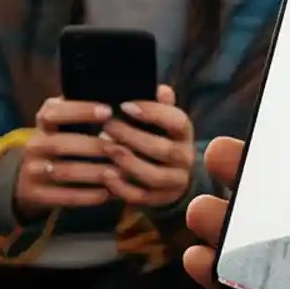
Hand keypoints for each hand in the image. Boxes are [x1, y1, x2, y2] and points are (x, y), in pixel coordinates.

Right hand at [15, 98, 115, 218]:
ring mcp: (33, 171)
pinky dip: (87, 196)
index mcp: (43, 123)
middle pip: (62, 144)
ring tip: (120, 173)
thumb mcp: (60, 126)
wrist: (24, 179)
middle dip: (94, 146)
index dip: (80, 111)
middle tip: (122, 149)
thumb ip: (79, 113)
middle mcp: (35, 145)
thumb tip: (112, 94)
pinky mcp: (36, 195)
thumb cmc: (56, 144)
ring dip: (94, 173)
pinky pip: (63, 196)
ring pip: (65, 171)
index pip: (54, 112)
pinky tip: (107, 194)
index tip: (108, 111)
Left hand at [99, 84, 194, 207]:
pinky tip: (104, 174)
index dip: (153, 113)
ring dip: (128, 162)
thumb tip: (161, 88)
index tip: (124, 106)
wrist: (169, 176)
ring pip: (154, 175)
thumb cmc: (157, 137)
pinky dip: (122, 187)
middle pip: (163, 150)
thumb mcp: (162, 120)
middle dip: (133, 137)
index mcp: (184, 134)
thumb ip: (160, 105)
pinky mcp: (159, 199)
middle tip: (107, 126)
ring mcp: (174, 181)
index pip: (177, 121)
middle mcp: (185, 158)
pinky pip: (141, 196)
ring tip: (106, 148)